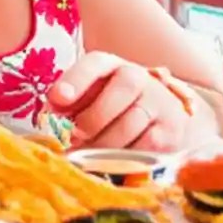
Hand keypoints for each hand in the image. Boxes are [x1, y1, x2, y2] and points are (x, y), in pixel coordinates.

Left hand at [49, 51, 190, 151]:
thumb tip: (52, 116)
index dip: (76, 80)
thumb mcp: (88, 96)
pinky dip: (124, 156)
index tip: (58, 98)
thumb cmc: (111, 106)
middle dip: (92, 119)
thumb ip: (69, 103)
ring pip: (130, 124)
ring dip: (103, 143)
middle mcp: (139, 78)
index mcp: (110, 65)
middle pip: (120, 92)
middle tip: (74, 136)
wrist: (161, 116)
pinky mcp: (170, 131)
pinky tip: (111, 159)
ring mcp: (159, 103)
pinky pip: (145, 147)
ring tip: (87, 152)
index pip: (95, 64)